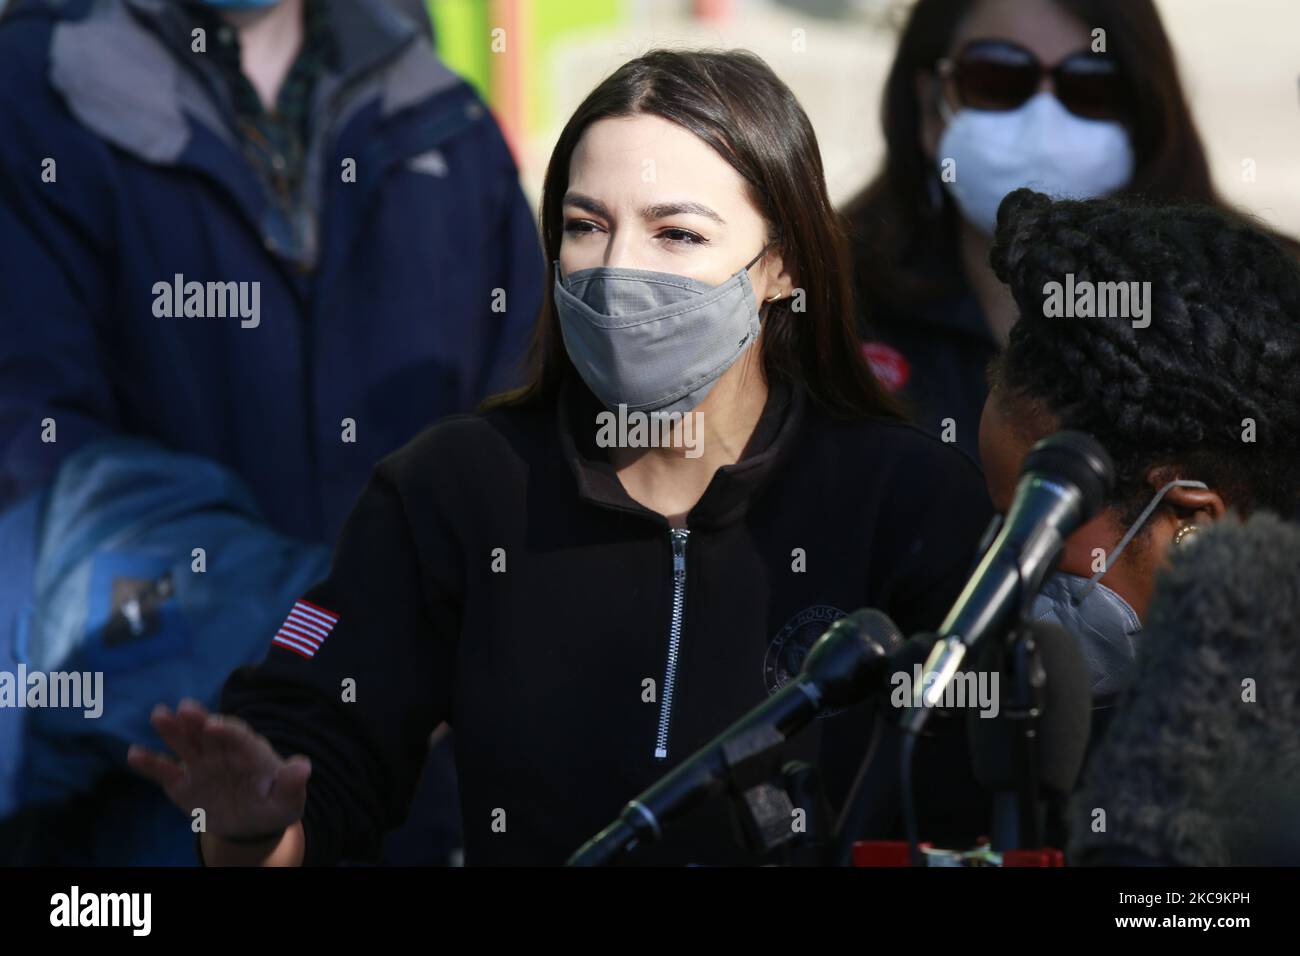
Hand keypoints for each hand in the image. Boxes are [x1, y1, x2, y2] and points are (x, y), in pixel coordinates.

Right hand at [127, 698, 309, 839]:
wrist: (251, 824)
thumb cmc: (273, 805)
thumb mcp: (287, 800)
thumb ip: (292, 784)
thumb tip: (305, 767)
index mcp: (250, 751)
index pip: (238, 736)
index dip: (227, 730)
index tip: (214, 725)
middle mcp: (222, 751)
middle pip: (208, 732)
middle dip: (197, 720)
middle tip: (184, 708)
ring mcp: (200, 765)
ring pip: (184, 743)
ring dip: (172, 729)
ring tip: (159, 715)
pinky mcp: (181, 782)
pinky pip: (164, 771)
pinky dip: (149, 763)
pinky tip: (134, 753)